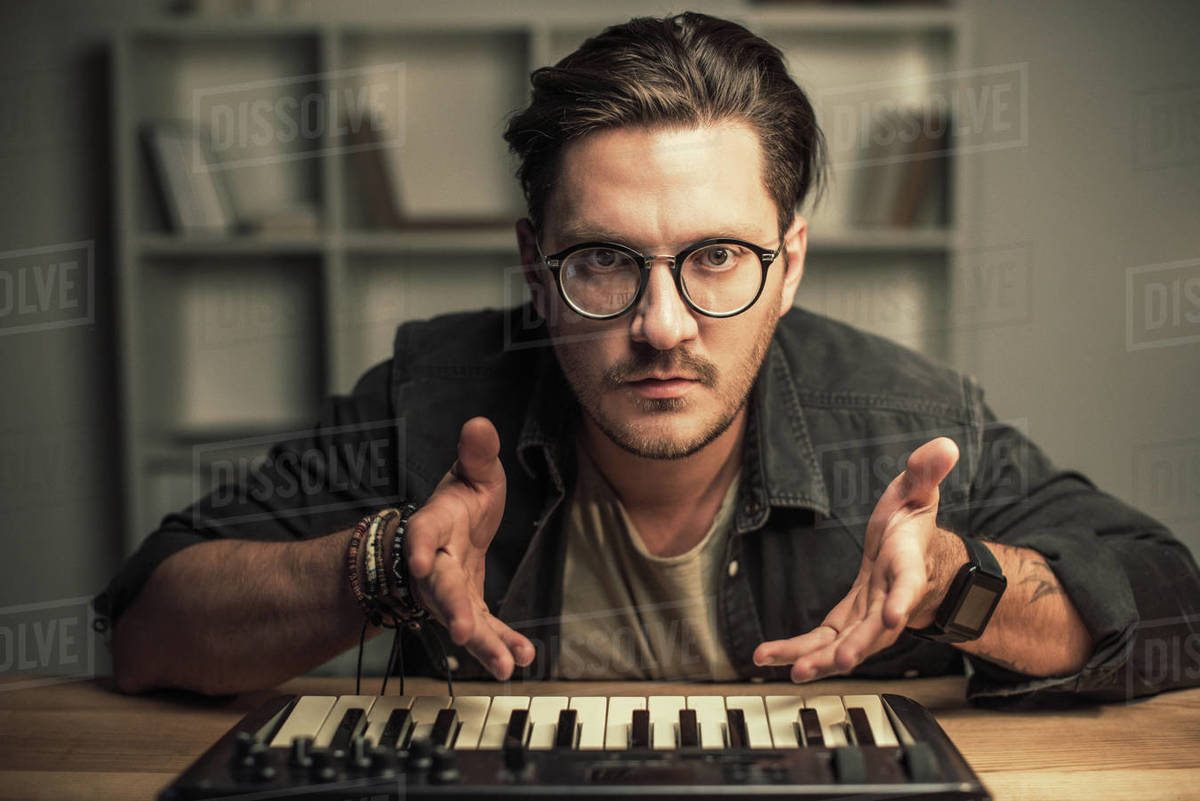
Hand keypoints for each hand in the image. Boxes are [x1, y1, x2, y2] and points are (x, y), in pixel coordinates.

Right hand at [404, 417, 534, 679]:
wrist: (449, 533)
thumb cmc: (461, 502)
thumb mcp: (473, 473)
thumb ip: (478, 454)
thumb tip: (480, 423)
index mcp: (434, 524)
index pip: (421, 534)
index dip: (418, 546)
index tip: (416, 561)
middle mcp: (436, 564)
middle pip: (440, 588)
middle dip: (452, 609)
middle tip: (461, 631)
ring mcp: (451, 592)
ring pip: (462, 619)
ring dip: (482, 643)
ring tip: (503, 666)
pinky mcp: (469, 610)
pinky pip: (486, 631)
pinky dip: (503, 644)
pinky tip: (523, 658)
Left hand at [753, 437, 961, 681]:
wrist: (911, 555)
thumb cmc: (912, 524)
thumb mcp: (918, 491)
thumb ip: (926, 471)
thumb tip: (945, 446)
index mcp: (908, 565)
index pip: (909, 584)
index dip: (904, 600)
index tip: (895, 615)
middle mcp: (890, 599)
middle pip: (876, 628)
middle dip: (858, 646)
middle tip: (838, 661)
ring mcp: (868, 616)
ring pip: (846, 643)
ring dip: (821, 659)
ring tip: (794, 671)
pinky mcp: (847, 622)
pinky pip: (821, 641)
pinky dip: (797, 651)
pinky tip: (767, 657)